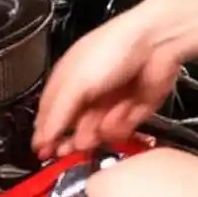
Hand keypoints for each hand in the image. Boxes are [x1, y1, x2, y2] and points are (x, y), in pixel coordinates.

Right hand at [32, 10, 180, 159]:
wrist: (156, 43)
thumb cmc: (115, 46)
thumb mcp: (76, 81)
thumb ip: (58, 111)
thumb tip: (43, 135)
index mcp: (70, 78)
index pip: (51, 111)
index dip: (45, 131)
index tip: (40, 149)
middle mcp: (90, 90)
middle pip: (73, 126)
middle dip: (67, 140)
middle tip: (63, 153)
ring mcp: (111, 101)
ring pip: (96, 131)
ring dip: (92, 136)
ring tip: (87, 140)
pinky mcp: (132, 110)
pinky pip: (120, 129)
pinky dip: (118, 126)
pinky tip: (118, 115)